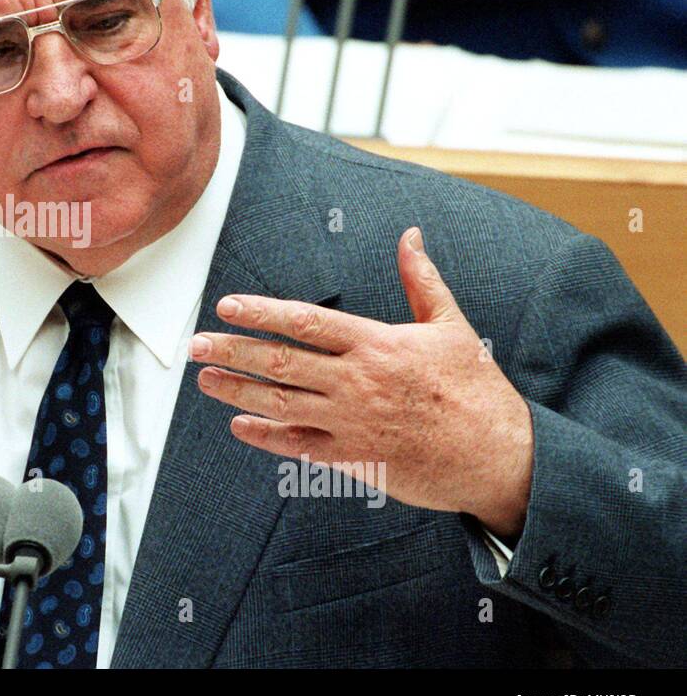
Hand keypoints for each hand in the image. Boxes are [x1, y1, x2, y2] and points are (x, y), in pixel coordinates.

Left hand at [189, 227, 532, 537]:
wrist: (499, 457)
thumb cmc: (474, 389)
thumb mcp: (451, 325)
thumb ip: (421, 280)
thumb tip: (410, 236)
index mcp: (377, 344)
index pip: (304, 322)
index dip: (260, 312)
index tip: (227, 305)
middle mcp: (357, 382)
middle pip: (279, 362)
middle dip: (231, 351)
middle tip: (196, 345)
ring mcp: (352, 423)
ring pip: (279, 404)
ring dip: (236, 390)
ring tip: (206, 378)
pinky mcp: (355, 459)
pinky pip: (298, 446)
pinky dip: (265, 435)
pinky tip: (240, 424)